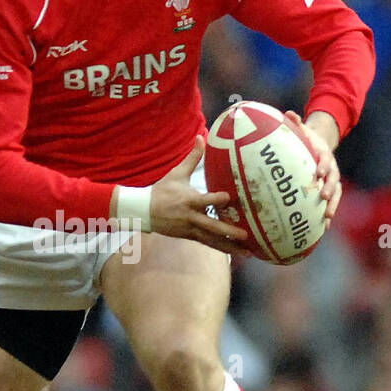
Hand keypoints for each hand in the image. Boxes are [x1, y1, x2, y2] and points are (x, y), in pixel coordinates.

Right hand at [147, 138, 250, 253]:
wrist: (144, 212)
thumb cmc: (162, 190)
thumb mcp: (177, 173)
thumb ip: (193, 158)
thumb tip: (201, 137)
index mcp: (188, 200)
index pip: (203, 200)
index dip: (215, 199)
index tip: (228, 197)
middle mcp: (191, 217)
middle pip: (211, 226)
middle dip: (227, 231)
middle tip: (245, 234)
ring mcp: (190, 229)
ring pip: (212, 239)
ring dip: (229, 246)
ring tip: (247, 251)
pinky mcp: (190, 237)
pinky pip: (208, 243)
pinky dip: (222, 248)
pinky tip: (236, 252)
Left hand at [284, 110, 341, 222]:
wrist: (319, 144)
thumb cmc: (305, 139)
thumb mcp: (301, 130)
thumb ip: (295, 123)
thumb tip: (288, 114)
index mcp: (324, 154)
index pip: (326, 159)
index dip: (324, 165)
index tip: (319, 172)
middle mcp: (331, 169)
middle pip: (334, 180)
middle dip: (329, 189)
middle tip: (323, 197)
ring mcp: (332, 181)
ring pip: (335, 194)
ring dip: (331, 206)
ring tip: (326, 218)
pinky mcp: (329, 191)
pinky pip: (330, 204)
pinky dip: (327, 215)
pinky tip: (322, 229)